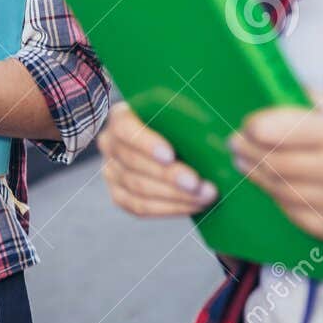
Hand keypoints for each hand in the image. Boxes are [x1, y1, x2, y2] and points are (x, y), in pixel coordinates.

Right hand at [98, 102, 217, 216]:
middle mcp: (109, 144)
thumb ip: (186, 121)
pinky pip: (140, 207)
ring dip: (175, 196)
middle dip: (169, 176)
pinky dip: (169, 209)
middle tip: (198, 184)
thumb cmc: (178, 123)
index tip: (171, 155)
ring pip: (138, 188)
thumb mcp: (178, 114)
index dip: (147, 144)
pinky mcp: (118, 195)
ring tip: (205, 196)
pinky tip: (193, 206)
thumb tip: (213, 140)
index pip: (126, 130)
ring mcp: (111, 172)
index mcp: (120, 117)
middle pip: (134, 163)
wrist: (168, 142)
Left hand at [230, 94, 322, 252]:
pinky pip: (299, 217)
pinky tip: (273, 188)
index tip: (242, 126)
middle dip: (247, 153)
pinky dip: (281, 201)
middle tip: (233, 146)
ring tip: (244, 164)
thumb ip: (313, 102)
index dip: (252, 128)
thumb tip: (269, 88)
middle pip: (274, 164)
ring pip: (282, 192)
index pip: (277, 131)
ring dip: (257, 177)